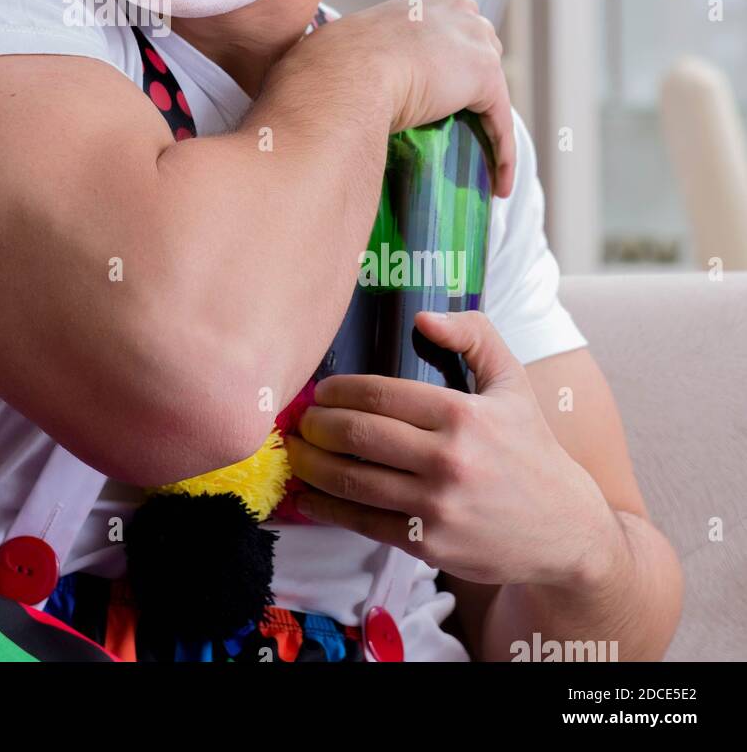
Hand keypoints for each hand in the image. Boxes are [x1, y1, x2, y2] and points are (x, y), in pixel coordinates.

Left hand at [285, 311, 619, 587]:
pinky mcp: (429, 544)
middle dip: (316, 426)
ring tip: (296, 453)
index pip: (378, 394)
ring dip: (311, 465)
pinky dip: (327, 508)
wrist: (567, 531)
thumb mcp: (513, 383)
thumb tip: (423, 317)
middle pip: (356, 436)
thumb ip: (474, 335)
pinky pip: (363, 522)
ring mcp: (437, 506)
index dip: (337, 391)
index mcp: (462, 414)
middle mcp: (448, 459)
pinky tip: (308, 496)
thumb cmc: (531, 449)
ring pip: (352, 481)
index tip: (320, 392)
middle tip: (301, 421)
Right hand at [314, 0, 514, 195]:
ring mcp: (475, 39)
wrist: (344, 74)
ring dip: (487, 124)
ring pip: (493, 90)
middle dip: (474, 88)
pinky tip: (499, 185)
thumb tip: (349, 76)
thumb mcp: (354, 44)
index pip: (454, 32)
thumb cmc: (332, 62)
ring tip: (479, 160)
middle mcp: (459, 9)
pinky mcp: (484, 75)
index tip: (440, 92)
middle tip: (456, 127)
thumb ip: (370, 52)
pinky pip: (499, 123)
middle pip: (481, 53)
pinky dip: (501, 155)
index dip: (449, 64)